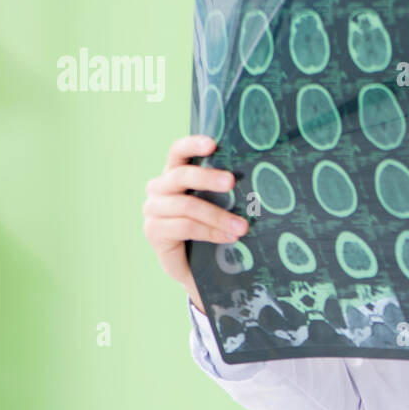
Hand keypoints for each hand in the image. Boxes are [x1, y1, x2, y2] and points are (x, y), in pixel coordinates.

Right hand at [142, 135, 246, 314]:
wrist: (193, 265)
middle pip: (181, 176)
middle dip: (208, 178)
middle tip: (232, 181)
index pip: (177, 152)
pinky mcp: (153, 231)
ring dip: (218, 216)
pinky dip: (211, 232)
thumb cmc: (209, 227)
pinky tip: (229, 238)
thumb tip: (256, 179)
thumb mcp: (216, 204)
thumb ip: (223, 190)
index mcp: (173, 174)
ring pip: (187, 206)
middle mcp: (158, 188)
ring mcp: (152, 210)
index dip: (192, 145)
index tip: (213, 144)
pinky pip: (186, 227)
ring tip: (243, 227)